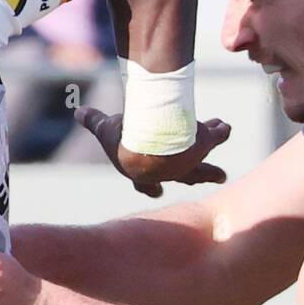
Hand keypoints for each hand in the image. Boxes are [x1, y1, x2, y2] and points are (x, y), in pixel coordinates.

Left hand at [75, 106, 231, 196]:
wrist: (151, 141)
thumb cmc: (124, 141)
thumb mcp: (106, 129)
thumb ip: (94, 121)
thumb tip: (78, 112)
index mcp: (143, 174)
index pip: (145, 185)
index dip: (149, 188)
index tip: (156, 193)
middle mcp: (169, 173)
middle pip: (186, 178)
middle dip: (197, 178)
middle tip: (209, 180)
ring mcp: (190, 161)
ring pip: (204, 165)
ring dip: (212, 166)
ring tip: (222, 170)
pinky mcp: (205, 145)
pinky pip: (216, 137)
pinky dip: (221, 131)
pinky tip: (225, 126)